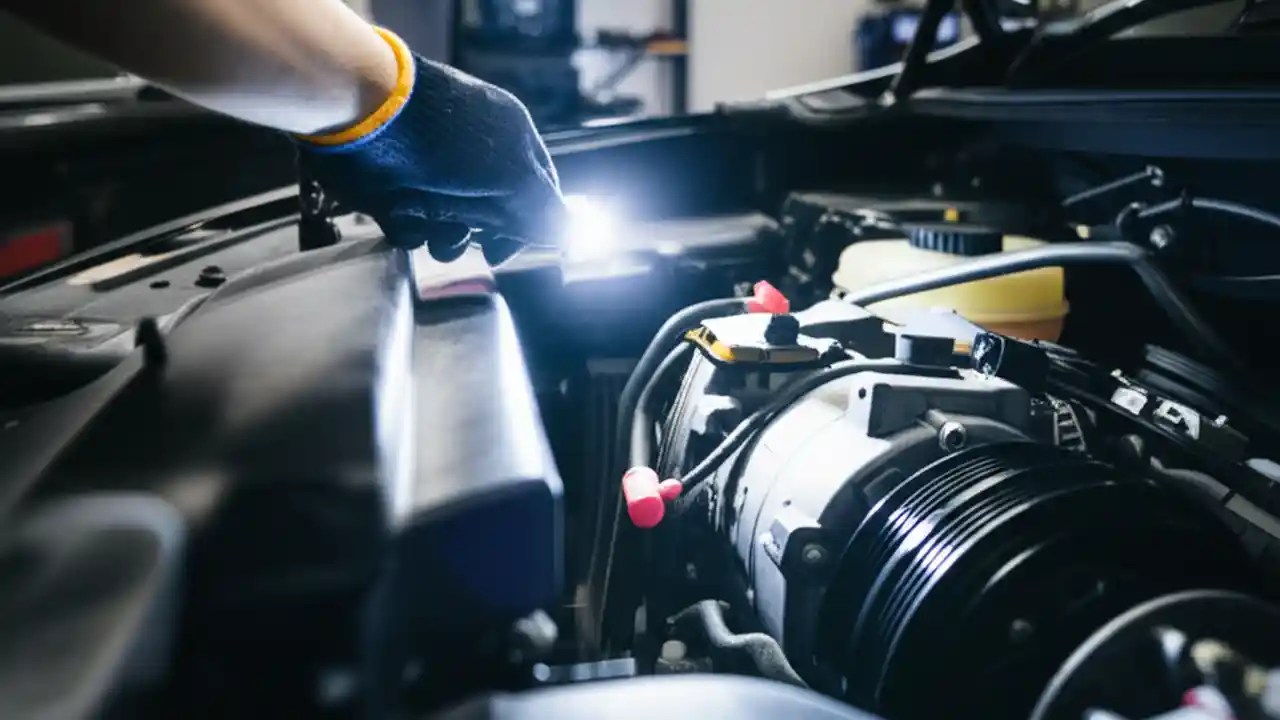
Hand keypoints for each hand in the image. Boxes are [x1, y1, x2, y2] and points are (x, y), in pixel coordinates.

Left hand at [299, 54, 566, 263]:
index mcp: (509, 137)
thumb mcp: (516, 178)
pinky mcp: (393, 190)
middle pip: (496, 213)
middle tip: (489, 250)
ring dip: (450, 239)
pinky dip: (411, 229)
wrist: (367, 120)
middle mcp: (472, 155)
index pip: (539, 185)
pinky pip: (412, 226)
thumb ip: (545, 211)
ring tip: (440, 231)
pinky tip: (405, 215)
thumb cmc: (451, 143)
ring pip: (454, 225)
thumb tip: (566, 236)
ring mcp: (431, 172)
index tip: (534, 246)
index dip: (540, 219)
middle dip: (493, 234)